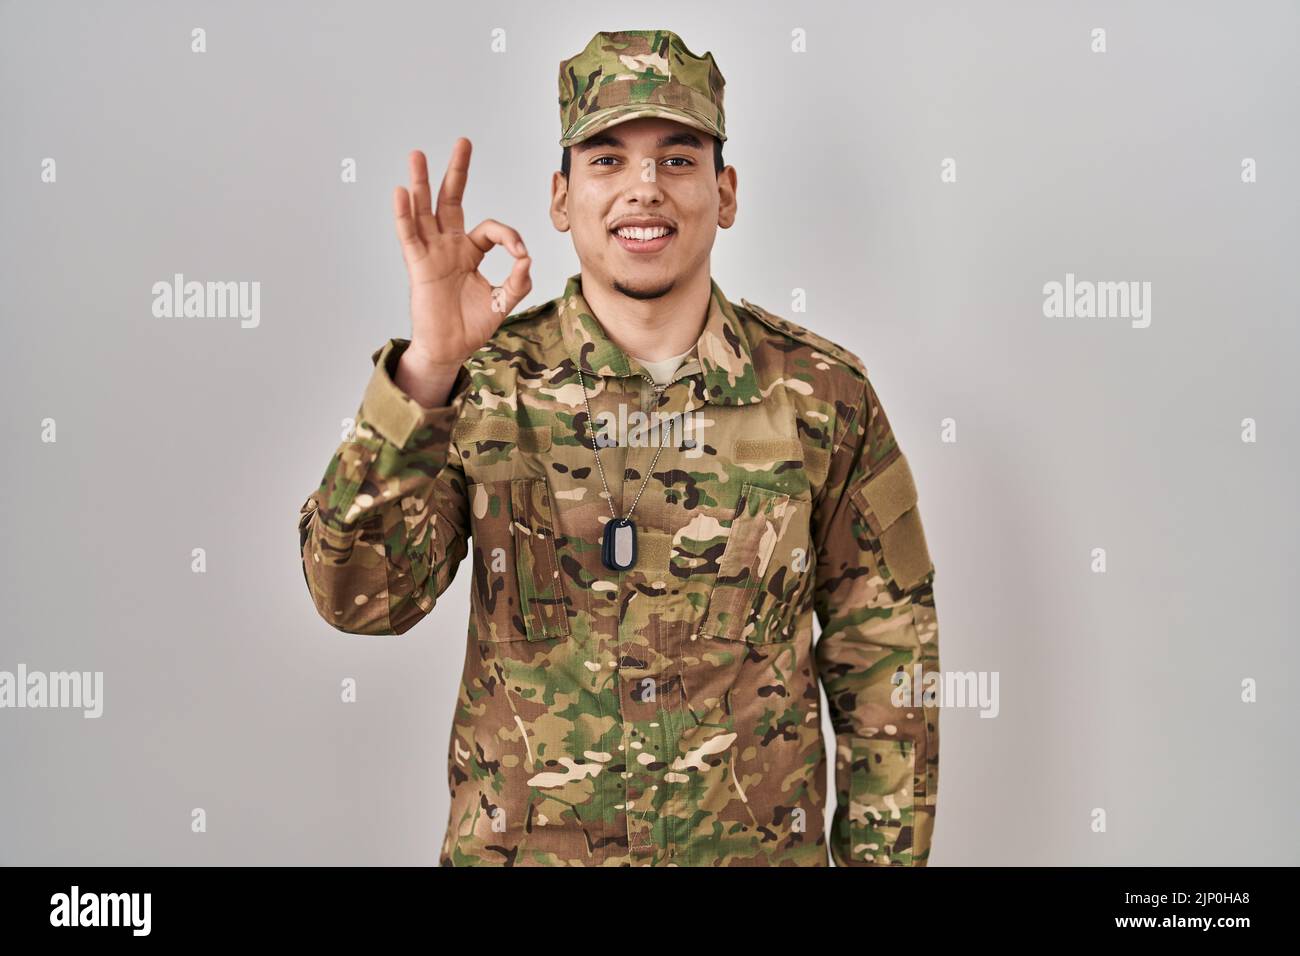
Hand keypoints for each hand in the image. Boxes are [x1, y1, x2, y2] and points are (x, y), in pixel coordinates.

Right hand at [392, 140, 531, 376]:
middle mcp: (449, 246)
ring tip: (417, 155)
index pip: (491, 230)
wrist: (449, 350)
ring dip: (421, 183)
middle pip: (450, 201)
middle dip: (457, 172)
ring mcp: (432, 253)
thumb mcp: (502, 303)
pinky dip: (404, 214)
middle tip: (463, 142)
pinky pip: (410, 236)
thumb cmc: (471, 326)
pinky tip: (401, 192)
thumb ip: (517, 282)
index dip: (509, 237)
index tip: (521, 255)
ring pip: (425, 211)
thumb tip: (527, 259)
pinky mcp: (418, 265)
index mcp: (470, 252)